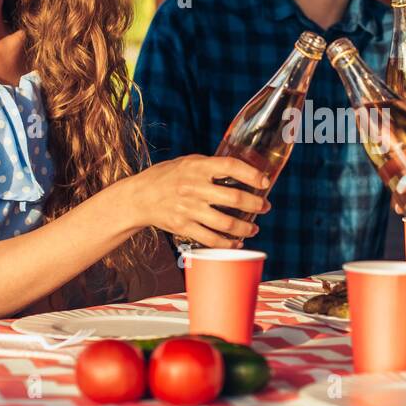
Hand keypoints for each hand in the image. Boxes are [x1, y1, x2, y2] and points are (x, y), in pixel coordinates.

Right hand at [125, 154, 270, 247]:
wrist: (140, 197)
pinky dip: (227, 243)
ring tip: (254, 228)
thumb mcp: (188, 162)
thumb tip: (243, 171)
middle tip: (265, 206)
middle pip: (233, 198)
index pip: (230, 166)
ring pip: (225, 223)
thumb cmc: (167, 176)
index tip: (264, 182)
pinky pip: (211, 239)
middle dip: (255, 204)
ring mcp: (188, 209)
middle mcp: (193, 187)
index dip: (251, 174)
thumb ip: (211, 166)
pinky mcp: (183, 227)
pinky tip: (236, 242)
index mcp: (197, 167)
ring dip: (245, 227)